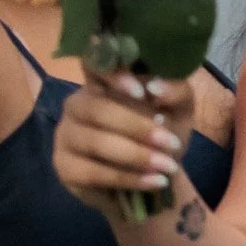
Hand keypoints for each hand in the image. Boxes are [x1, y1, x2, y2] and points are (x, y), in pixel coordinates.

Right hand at [50, 69, 188, 214]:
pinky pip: (92, 172)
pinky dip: (127, 177)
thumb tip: (155, 87)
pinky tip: (154, 181)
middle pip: (96, 108)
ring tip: (168, 166)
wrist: (156, 175)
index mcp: (103, 82)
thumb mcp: (180, 110)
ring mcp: (66, 135)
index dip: (111, 74)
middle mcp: (77, 104)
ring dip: (136, 155)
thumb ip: (175, 92)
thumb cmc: (165, 133)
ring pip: (94, 141)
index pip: (93, 63)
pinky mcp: (65, 167)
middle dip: (137, 127)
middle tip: (171, 143)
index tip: (140, 91)